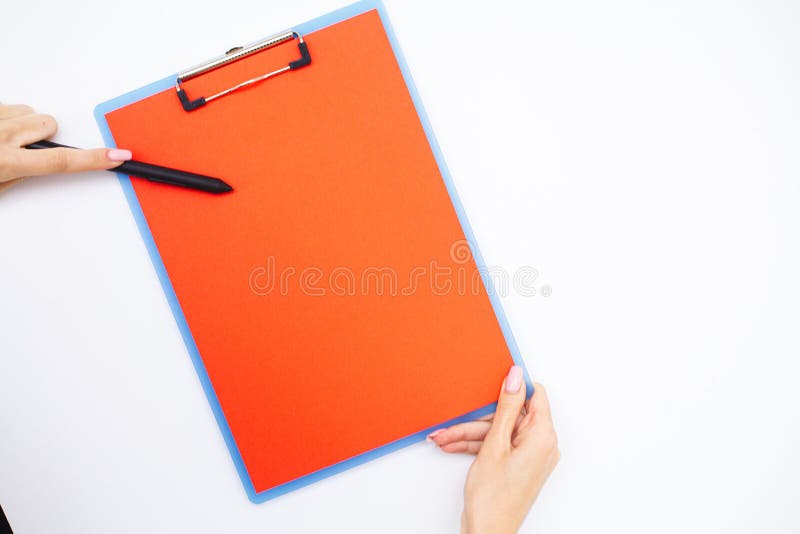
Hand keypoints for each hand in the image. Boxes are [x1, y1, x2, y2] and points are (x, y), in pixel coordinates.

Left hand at [0, 103, 131, 192]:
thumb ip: (15, 176)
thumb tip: (31, 166)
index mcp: (5, 161)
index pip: (62, 161)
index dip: (94, 159)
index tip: (118, 156)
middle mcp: (1, 135)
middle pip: (48, 126)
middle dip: (45, 135)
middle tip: (25, 148)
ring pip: (29, 113)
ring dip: (22, 125)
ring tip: (2, 137)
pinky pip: (9, 106)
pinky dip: (6, 117)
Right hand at [430, 367, 558, 533]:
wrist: (487, 532)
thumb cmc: (494, 499)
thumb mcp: (495, 443)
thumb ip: (506, 407)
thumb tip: (516, 377)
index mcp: (542, 436)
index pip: (535, 395)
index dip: (512, 387)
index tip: (493, 381)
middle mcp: (541, 445)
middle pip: (510, 416)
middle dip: (477, 418)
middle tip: (453, 421)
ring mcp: (529, 457)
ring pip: (499, 432)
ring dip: (469, 433)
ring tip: (444, 437)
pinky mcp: (517, 465)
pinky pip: (498, 445)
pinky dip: (476, 446)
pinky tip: (451, 445)